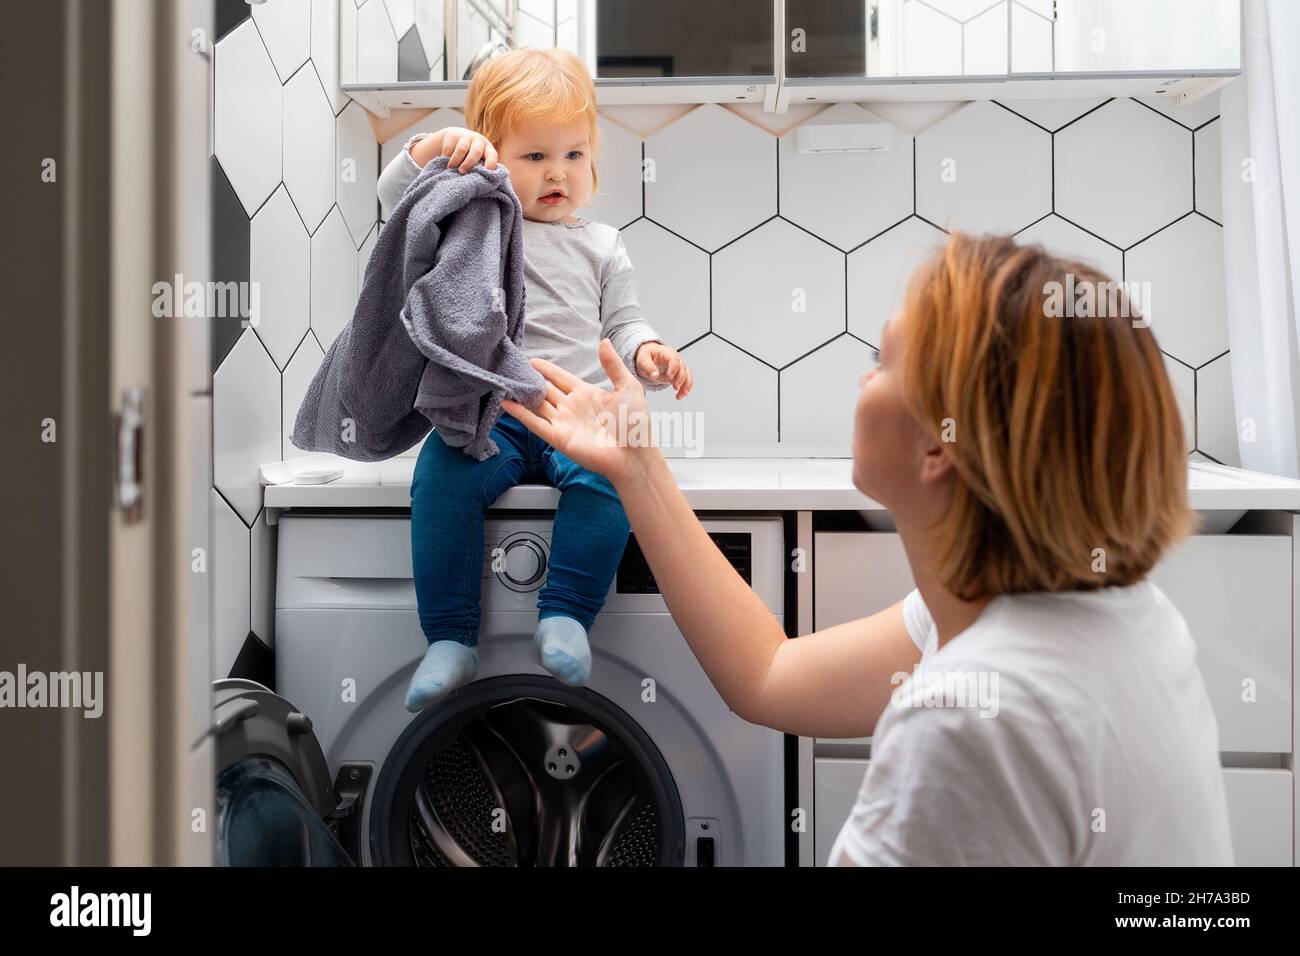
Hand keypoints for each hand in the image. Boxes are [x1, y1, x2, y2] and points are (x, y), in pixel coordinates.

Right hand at [415, 126, 497, 173]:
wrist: (456, 137)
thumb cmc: (471, 155)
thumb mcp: (478, 159)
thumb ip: (481, 169)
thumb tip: (483, 187)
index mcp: (488, 148)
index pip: (492, 156)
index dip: (490, 164)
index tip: (486, 173)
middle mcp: (479, 141)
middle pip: (476, 152)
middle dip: (469, 163)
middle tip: (462, 172)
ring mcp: (466, 136)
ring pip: (462, 149)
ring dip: (456, 161)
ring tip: (450, 169)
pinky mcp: (453, 135)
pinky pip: (449, 147)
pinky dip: (446, 156)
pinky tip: (444, 162)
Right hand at [501, 338, 657, 484]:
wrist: (634, 455)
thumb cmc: (635, 424)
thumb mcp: (628, 387)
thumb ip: (613, 365)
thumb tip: (603, 341)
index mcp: (586, 394)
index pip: (560, 377)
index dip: (545, 369)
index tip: (531, 360)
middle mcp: (572, 407)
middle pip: (544, 390)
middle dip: (529, 380)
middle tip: (512, 368)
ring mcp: (564, 423)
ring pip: (536, 405)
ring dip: (521, 395)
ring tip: (504, 381)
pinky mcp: (559, 438)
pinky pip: (535, 424)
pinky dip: (520, 414)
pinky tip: (506, 403)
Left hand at [635, 341, 693, 398]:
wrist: (650, 357)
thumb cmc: (647, 356)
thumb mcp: (643, 359)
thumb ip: (647, 366)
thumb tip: (654, 375)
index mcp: (667, 353)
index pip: (674, 359)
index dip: (673, 368)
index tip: (669, 377)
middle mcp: (676, 359)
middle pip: (683, 368)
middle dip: (681, 378)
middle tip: (675, 387)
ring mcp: (679, 367)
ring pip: (688, 375)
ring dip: (686, 386)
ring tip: (679, 396)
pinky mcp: (679, 375)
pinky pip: (686, 381)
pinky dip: (685, 389)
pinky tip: (679, 396)